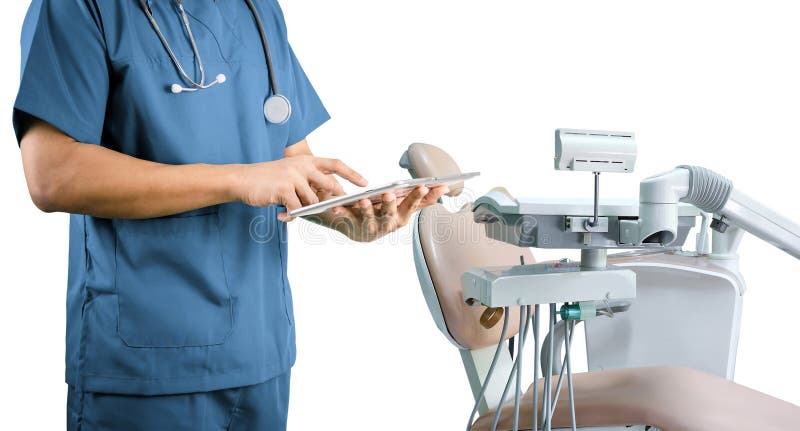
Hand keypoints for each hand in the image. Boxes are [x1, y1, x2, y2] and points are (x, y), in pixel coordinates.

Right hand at [233, 156, 366, 220]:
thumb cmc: (267, 179)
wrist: (241, 179)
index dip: (352, 173)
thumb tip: (328, 196)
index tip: (365, 183)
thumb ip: (308, 181)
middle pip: (329, 185)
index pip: (335, 164)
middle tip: (341, 211)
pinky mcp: (285, 190)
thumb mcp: (290, 173)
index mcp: (306, 160)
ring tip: (290, 209)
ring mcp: (293, 177)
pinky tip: (282, 214)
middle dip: (335, 200)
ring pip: (312, 200)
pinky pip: (297, 209)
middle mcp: (302, 166)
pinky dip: (291, 215)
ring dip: (304, 209)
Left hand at [324, 185, 449, 241]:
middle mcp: (386, 225)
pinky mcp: (353, 227)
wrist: (358, 229)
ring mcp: (369, 228)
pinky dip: (341, 212)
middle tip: (389, 194)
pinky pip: (346, 219)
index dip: (417, 197)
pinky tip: (336, 206)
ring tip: (363, 200)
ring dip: (366, 210)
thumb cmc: (385, 214)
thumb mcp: (404, 207)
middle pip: (390, 215)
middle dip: (390, 205)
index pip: (411, 206)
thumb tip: (445, 187)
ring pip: (369, 219)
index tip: (424, 186)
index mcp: (401, 218)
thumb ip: (424, 199)